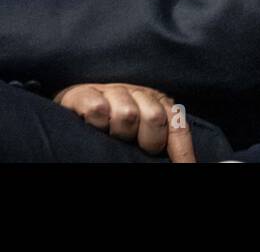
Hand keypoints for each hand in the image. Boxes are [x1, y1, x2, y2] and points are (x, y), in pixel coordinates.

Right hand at [53, 82, 196, 160]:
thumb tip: (187, 167)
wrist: (73, 110)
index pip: (178, 126)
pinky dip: (97, 120)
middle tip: (133, 145)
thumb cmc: (112, 130)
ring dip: (119, 131)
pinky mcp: (84, 93)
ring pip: (127, 113)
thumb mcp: (142, 138)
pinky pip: (97, 108)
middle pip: (155, 117)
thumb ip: (162, 147)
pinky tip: (95, 126)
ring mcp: (112, 91)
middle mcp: (138, 94)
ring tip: (111, 136)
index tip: (182, 169)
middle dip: (148, 140)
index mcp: (158, 105)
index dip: (182, 151)